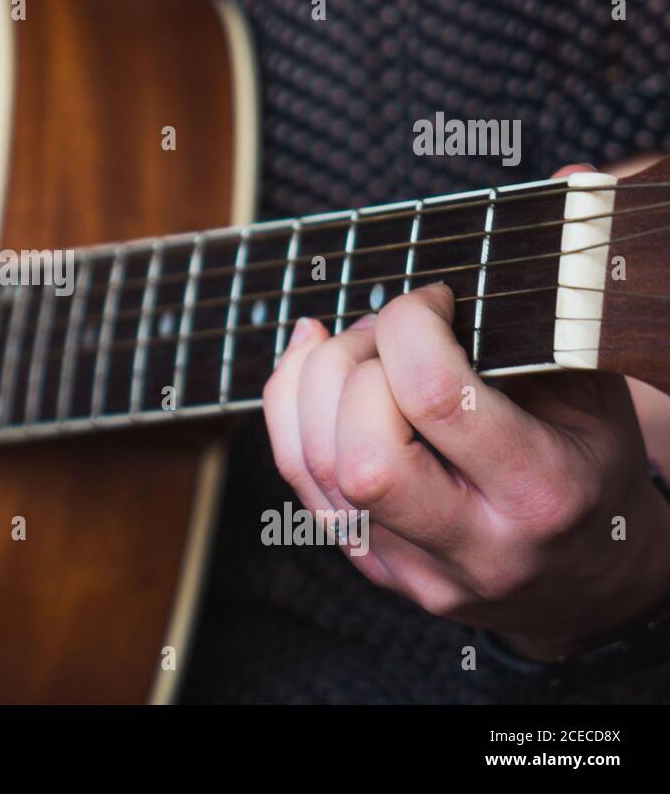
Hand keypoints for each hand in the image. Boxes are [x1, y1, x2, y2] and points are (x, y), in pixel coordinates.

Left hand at [263, 287, 669, 661]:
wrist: (588, 579)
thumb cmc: (591, 467)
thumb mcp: (591, 399)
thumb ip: (521, 347)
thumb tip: (424, 302)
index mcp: (540, 494)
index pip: (434, 399)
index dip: (411, 326)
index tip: (432, 301)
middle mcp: (471, 546)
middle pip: (362, 455)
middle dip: (352, 366)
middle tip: (384, 333)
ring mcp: (412, 568)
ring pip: (313, 466)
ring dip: (311, 382)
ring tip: (353, 345)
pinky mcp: (371, 565)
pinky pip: (299, 480)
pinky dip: (290, 409)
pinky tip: (309, 364)